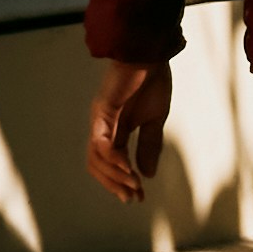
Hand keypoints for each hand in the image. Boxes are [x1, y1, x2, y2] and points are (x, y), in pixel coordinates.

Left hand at [89, 60, 171, 198]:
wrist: (151, 53)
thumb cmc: (152, 79)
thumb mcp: (155, 119)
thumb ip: (150, 146)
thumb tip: (146, 174)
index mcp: (116, 130)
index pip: (113, 163)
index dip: (123, 182)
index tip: (139, 197)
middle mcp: (103, 128)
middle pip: (98, 166)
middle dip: (115, 185)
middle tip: (133, 198)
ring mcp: (100, 120)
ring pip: (97, 159)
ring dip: (114, 177)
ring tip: (133, 186)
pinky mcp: (102, 112)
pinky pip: (102, 143)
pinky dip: (113, 160)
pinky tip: (129, 169)